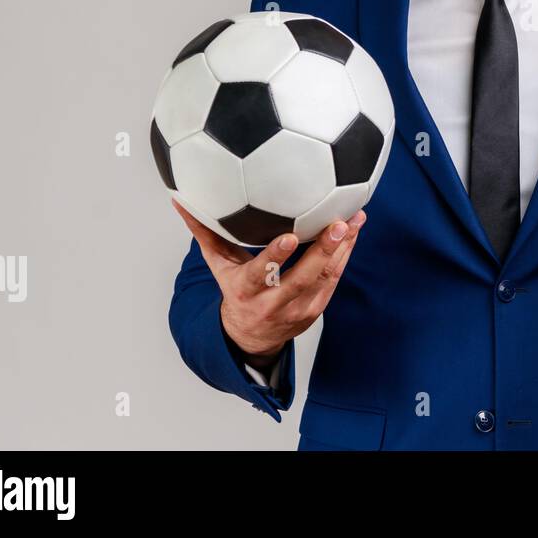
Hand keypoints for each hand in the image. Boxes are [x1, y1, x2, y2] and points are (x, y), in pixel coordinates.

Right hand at [173, 199, 364, 360]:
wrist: (252, 337)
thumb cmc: (235, 291)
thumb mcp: (218, 266)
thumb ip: (205, 233)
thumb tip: (181, 200)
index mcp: (246, 291)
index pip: (261, 275)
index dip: (275, 257)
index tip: (291, 237)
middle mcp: (273, 303)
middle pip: (301, 278)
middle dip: (322, 250)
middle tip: (338, 223)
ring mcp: (299, 309)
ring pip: (324, 277)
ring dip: (343, 247)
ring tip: (355, 218)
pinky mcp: (318, 308)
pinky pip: (334, 278)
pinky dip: (346, 253)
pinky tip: (354, 229)